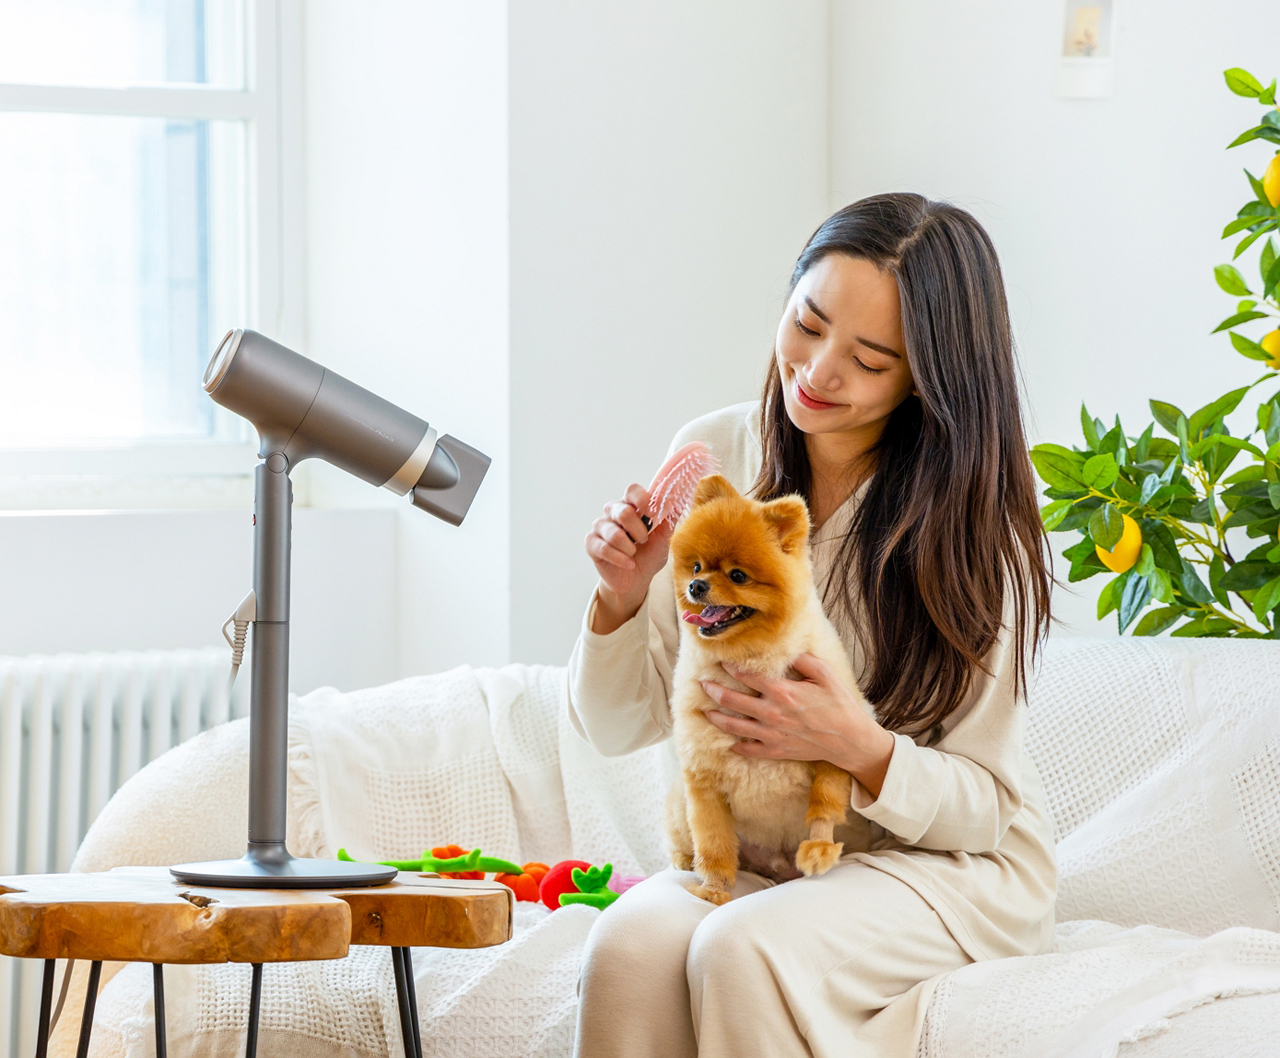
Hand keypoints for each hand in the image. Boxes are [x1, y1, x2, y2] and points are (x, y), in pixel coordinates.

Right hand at [585, 483, 673, 631]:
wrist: (636, 580)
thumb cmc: (648, 555)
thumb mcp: (664, 538)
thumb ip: (669, 520)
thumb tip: (678, 502)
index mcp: (631, 505)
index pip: (632, 490)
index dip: (643, 500)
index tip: (653, 515)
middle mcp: (613, 512)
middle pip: (623, 512)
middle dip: (639, 530)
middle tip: (644, 540)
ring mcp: (600, 527)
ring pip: (614, 534)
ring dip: (629, 548)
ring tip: (634, 553)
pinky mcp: (591, 544)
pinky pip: (604, 548)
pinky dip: (620, 559)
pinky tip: (628, 564)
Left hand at [700, 653, 895, 796]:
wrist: (849, 740)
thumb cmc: (839, 704)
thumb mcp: (824, 673)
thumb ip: (801, 659)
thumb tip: (784, 649)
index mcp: (782, 692)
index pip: (748, 677)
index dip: (731, 668)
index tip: (721, 662)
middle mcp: (772, 714)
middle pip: (732, 701)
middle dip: (713, 691)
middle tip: (702, 684)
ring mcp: (771, 735)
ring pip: (733, 726)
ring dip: (716, 717)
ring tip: (704, 712)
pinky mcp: (775, 751)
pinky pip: (747, 749)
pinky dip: (734, 745)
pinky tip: (727, 742)